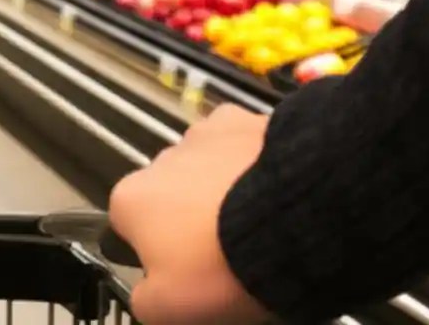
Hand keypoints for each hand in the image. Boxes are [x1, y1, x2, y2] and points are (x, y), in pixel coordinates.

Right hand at [109, 105, 272, 324]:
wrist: (298, 222)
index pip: (130, 229)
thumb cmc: (224, 266)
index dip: (161, 254)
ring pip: (206, 167)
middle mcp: (158, 160)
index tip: (191, 273)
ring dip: (223, 188)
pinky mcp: (247, 121)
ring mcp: (203, 135)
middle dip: (192, 216)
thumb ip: (145, 301)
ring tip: (262, 221)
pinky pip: (244, 145)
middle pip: (170, 194)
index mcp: (130, 200)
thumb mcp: (170, 309)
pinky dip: (254, 162)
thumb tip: (149, 295)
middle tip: (231, 251)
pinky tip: (278, 189)